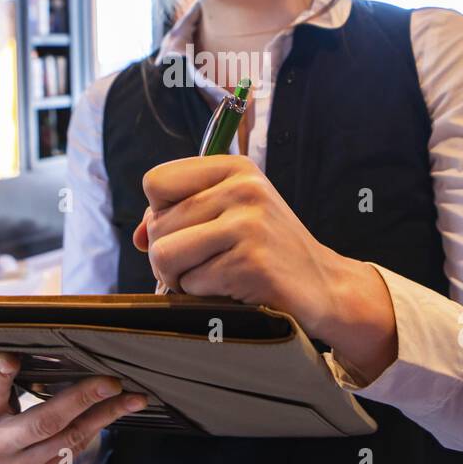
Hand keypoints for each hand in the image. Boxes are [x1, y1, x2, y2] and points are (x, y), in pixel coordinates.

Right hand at [0, 351, 146, 463]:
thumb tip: (13, 333)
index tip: (12, 359)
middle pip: (43, 422)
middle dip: (81, 399)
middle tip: (111, 382)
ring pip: (69, 438)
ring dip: (105, 415)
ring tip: (131, 398)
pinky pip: (74, 450)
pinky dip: (96, 427)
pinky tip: (114, 411)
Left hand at [131, 155, 395, 370]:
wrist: (324, 286)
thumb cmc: (268, 250)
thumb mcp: (231, 214)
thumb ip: (180, 216)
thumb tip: (138, 238)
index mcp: (234, 167)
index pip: (155, 182)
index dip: (160, 214)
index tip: (187, 230)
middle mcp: (243, 188)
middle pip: (157, 225)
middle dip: (169, 254)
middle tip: (204, 264)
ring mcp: (249, 225)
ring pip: (166, 255)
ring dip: (180, 278)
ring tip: (212, 277)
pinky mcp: (251, 263)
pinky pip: (191, 284)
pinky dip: (204, 296)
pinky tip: (233, 289)